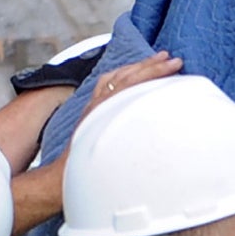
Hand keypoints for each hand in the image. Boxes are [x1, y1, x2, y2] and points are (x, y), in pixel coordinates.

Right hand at [8, 50, 182, 235]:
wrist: (63, 178)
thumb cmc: (81, 167)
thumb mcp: (96, 140)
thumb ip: (111, 131)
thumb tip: (132, 136)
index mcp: (94, 108)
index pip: (115, 81)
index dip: (135, 70)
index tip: (154, 63)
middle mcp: (96, 104)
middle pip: (124, 76)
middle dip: (147, 64)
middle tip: (169, 57)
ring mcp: (100, 108)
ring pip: (128, 80)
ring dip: (150, 69)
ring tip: (170, 62)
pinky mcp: (104, 113)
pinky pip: (127, 92)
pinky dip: (143, 80)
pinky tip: (159, 77)